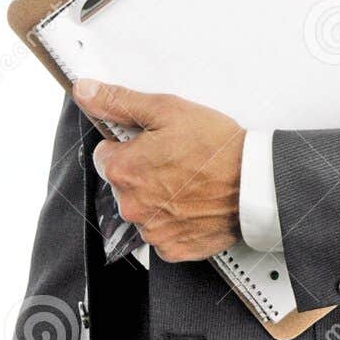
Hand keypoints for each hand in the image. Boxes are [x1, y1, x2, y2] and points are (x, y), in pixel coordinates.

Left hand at [73, 79, 244, 262]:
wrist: (254, 184)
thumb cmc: (215, 146)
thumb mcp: (166, 109)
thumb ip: (119, 101)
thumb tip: (85, 92)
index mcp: (123, 170)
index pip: (105, 155)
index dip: (129, 144)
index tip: (152, 142)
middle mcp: (131, 205)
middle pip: (124, 183)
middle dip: (143, 170)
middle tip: (176, 158)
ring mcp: (152, 230)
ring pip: (143, 208)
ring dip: (158, 196)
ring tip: (189, 179)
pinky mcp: (172, 248)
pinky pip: (162, 232)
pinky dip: (174, 220)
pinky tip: (193, 203)